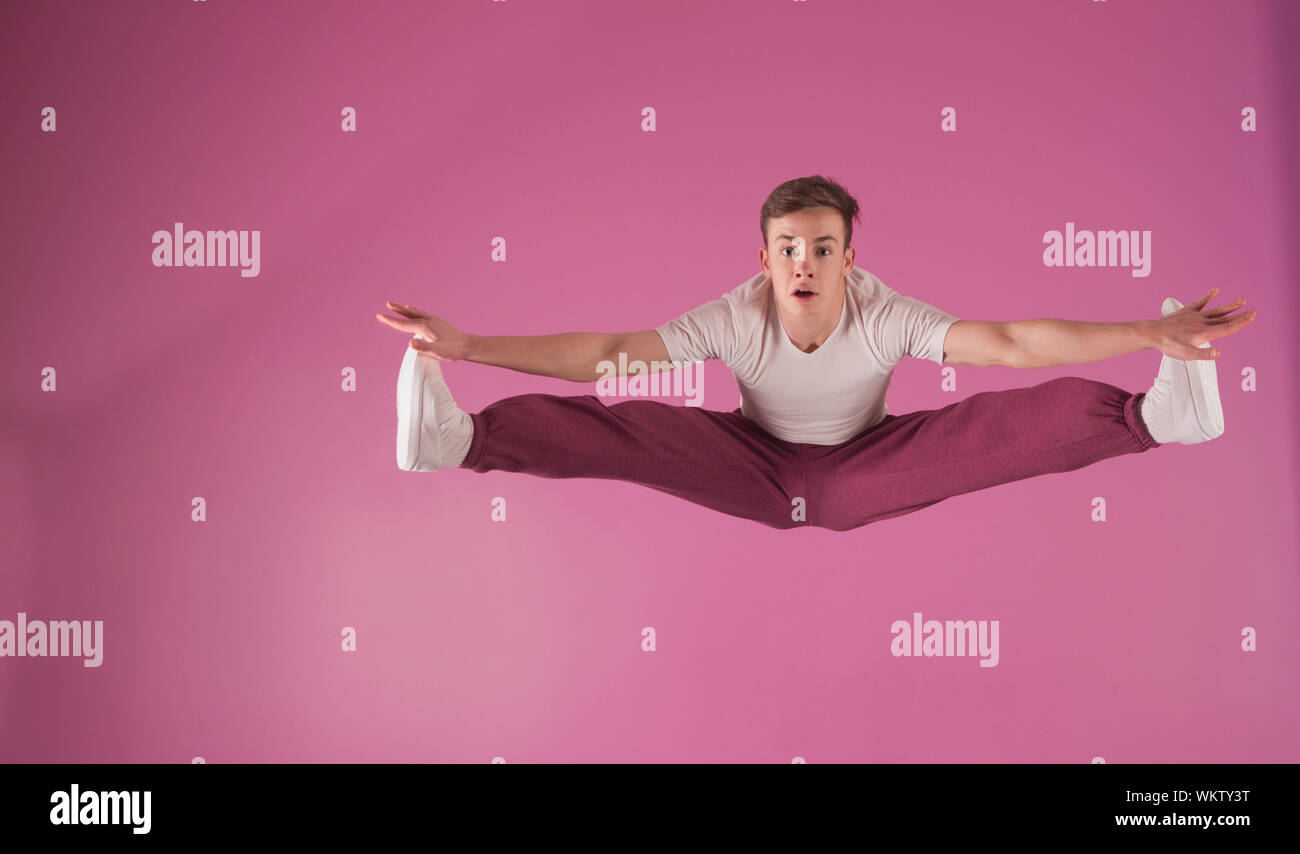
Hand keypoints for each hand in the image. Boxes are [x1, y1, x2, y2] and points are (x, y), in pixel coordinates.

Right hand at [375, 301, 473, 360]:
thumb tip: (410, 343)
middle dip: (396, 311)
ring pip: (416, 313)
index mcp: (425, 327)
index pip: (404, 324)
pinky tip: (415, 312)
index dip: (391, 320)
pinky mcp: (439, 322)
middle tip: (387, 304)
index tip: (379, 315)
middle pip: (409, 315)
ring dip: (406, 310)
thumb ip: (423, 348)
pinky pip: (423, 314)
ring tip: (398, 306)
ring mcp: (434, 320)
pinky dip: (416, 312)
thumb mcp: (438, 352)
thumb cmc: (453, 351)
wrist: (468, 346)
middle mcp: (429, 321)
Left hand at [1142, 288, 1256, 359]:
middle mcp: (1202, 322)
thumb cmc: (1169, 345)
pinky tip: (1215, 290)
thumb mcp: (1187, 354)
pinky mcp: (1187, 312)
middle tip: (1252, 311)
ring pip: (1216, 310)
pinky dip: (1208, 296)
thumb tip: (1218, 353)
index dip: (1241, 322)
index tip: (1252, 316)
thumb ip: (1203, 355)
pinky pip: (1200, 302)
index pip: (1228, 327)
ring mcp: (1195, 316)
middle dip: (1240, 315)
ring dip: (1229, 306)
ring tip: (1241, 301)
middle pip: (1225, 318)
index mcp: (1205, 333)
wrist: (1153, 333)